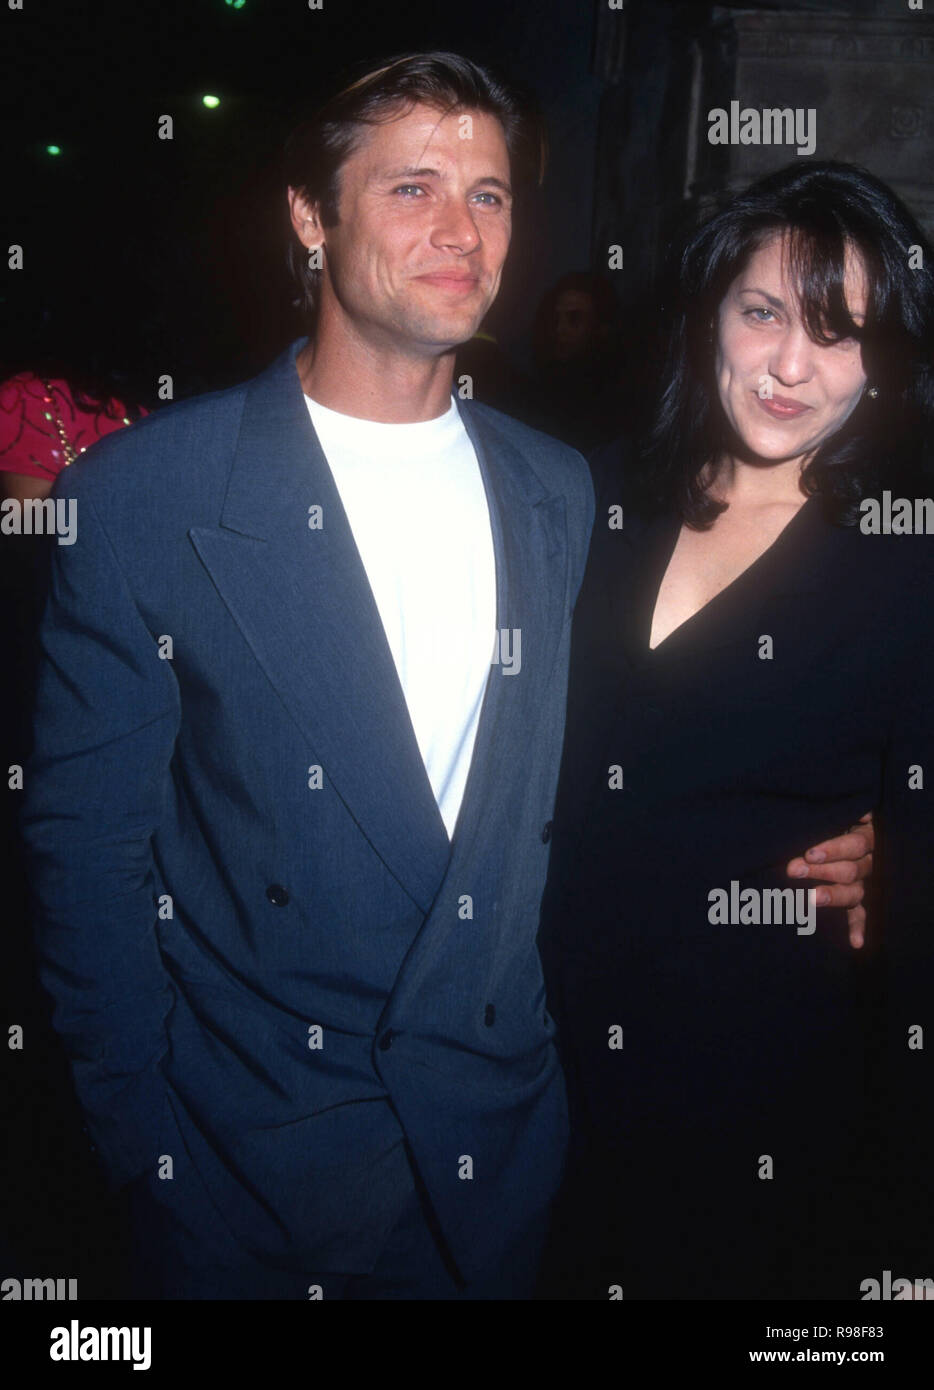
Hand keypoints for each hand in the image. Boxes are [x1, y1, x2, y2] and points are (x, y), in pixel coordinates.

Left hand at [786, 812, 873, 948]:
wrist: (832, 828)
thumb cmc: (826, 818)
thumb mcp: (832, 812)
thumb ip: (835, 812)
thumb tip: (843, 816)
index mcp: (865, 837)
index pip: (855, 845)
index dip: (833, 850)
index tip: (808, 853)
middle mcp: (867, 861)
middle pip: (851, 870)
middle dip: (820, 871)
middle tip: (792, 870)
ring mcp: (863, 882)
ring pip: (854, 892)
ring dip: (833, 896)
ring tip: (812, 899)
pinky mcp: (857, 899)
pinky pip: (860, 914)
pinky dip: (857, 928)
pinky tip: (855, 943)